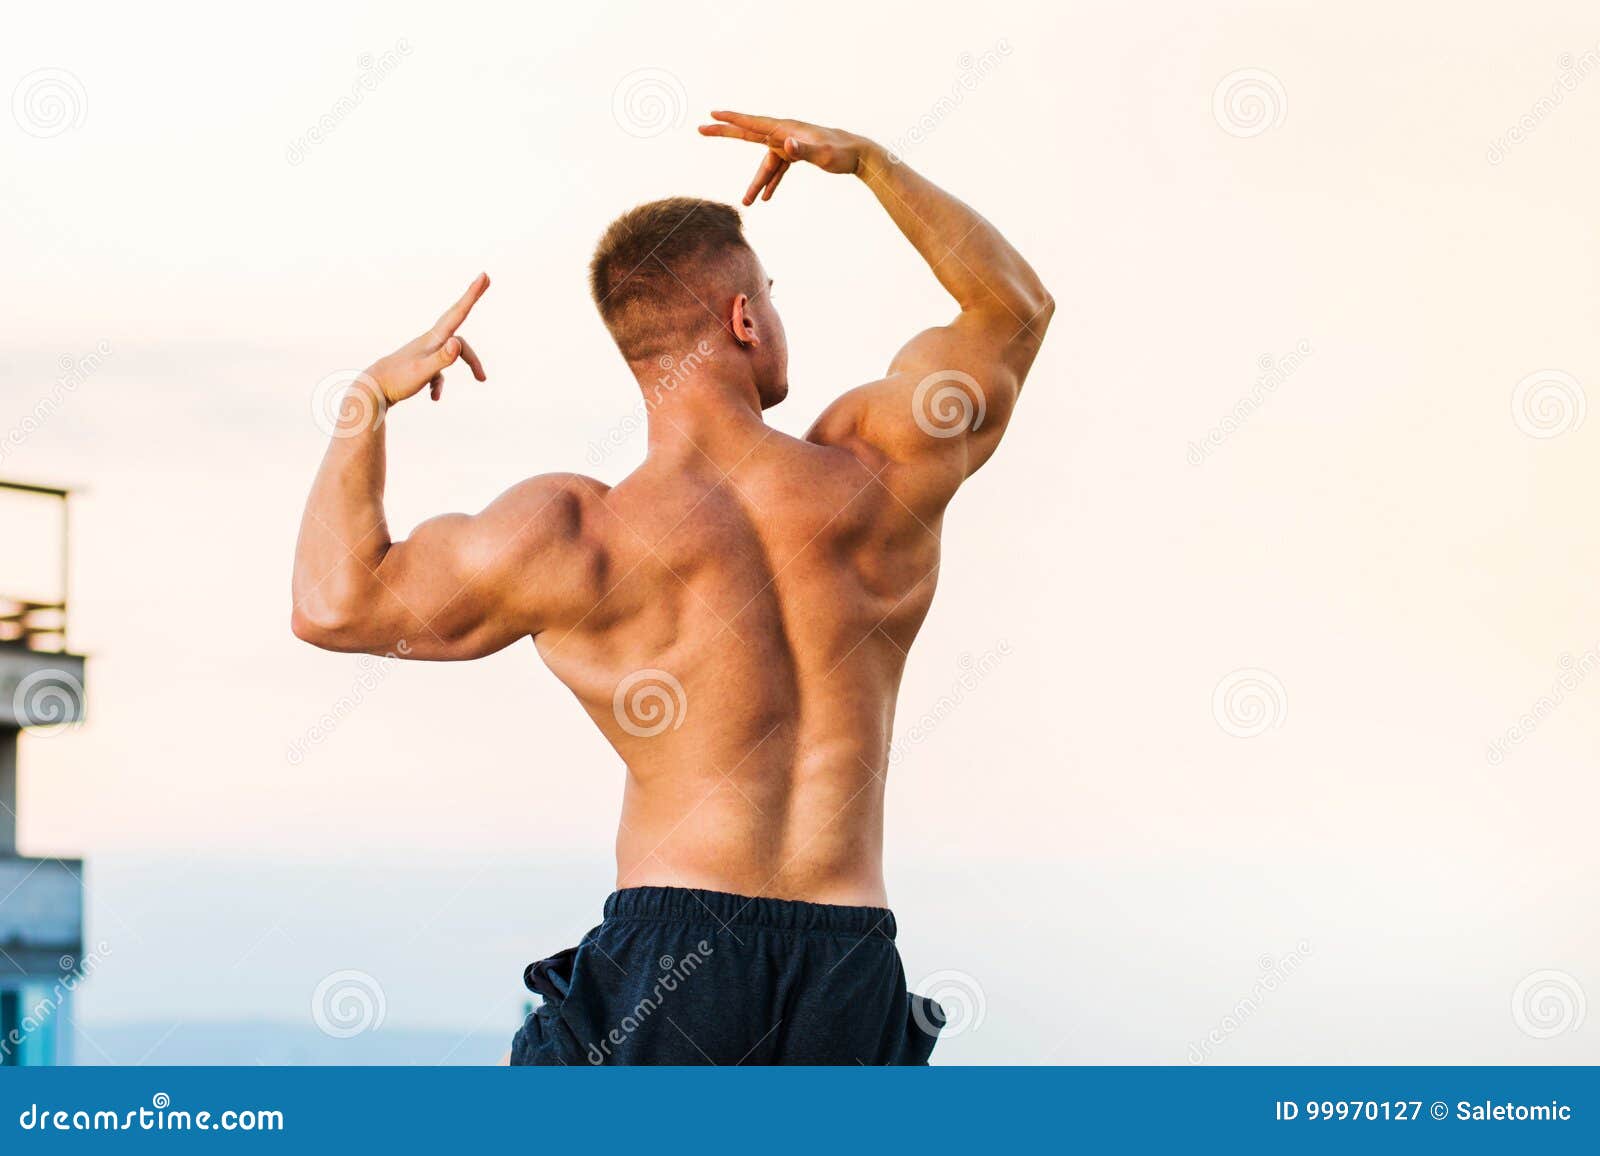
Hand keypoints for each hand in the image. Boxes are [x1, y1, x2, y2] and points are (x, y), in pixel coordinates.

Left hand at [364, 273, 489, 404]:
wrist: (371, 389)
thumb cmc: (396, 380)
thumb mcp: (422, 371)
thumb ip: (442, 358)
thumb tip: (458, 343)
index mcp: (433, 339)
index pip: (457, 313)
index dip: (471, 295)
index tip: (483, 276)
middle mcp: (429, 342)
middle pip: (459, 336)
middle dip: (473, 342)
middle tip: (484, 334)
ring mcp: (424, 353)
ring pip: (452, 353)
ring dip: (467, 365)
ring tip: (481, 380)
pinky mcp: (418, 365)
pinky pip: (437, 372)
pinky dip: (439, 384)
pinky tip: (434, 398)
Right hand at [697, 111, 870, 204]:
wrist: (859, 155)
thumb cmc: (842, 153)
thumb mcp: (823, 154)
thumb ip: (803, 150)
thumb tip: (785, 145)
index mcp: (785, 129)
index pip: (752, 123)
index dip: (731, 119)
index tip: (712, 114)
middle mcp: (784, 134)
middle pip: (749, 134)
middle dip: (726, 133)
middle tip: (701, 129)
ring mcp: (789, 145)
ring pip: (765, 164)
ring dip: (756, 183)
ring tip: (746, 203)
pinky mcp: (797, 155)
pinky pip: (778, 170)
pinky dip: (772, 182)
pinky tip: (767, 198)